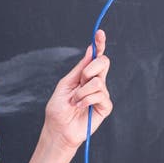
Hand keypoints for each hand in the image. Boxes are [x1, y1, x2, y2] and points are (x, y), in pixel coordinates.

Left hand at [40, 29, 112, 151]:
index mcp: (85, 76)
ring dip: (82, 92)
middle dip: (90, 69)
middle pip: (103, 63)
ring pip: (98, 81)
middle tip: (80, 81)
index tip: (99, 33)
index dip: (99, 44)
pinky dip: (86, 100)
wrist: (58, 129)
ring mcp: (101, 95)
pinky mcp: (105, 107)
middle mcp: (95, 83)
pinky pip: (100, 95)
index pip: (96, 57)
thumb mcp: (66, 84)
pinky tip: (79, 107)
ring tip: (74, 102)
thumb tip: (91, 51)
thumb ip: (80, 69)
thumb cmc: (58, 109)